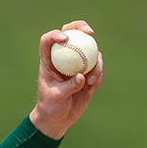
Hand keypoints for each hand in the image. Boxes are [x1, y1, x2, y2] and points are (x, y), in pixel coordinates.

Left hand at [30, 22, 102, 139]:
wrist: (58, 119)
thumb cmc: (50, 107)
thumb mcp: (56, 97)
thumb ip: (69, 86)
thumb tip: (82, 76)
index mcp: (49, 61)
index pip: (48, 41)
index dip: (55, 35)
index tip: (65, 38)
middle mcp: (64, 59)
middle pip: (72, 35)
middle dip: (81, 28)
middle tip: (90, 32)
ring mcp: (77, 65)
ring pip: (90, 52)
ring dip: (95, 63)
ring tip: (91, 81)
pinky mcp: (88, 74)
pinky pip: (97, 69)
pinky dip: (98, 76)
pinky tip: (92, 88)